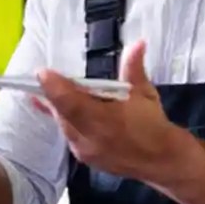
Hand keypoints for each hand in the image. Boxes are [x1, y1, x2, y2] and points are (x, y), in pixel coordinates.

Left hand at [34, 40, 193, 183]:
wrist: (162, 160)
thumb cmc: (153, 125)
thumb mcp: (144, 93)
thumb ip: (134, 68)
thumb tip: (137, 44)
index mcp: (105, 121)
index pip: (71, 102)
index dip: (54, 87)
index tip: (42, 72)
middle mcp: (90, 138)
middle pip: (61, 113)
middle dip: (51, 95)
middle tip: (43, 78)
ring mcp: (85, 151)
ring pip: (63, 125)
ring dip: (57, 108)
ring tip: (47, 92)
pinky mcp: (85, 158)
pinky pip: (68, 136)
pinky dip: (65, 121)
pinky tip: (60, 110)